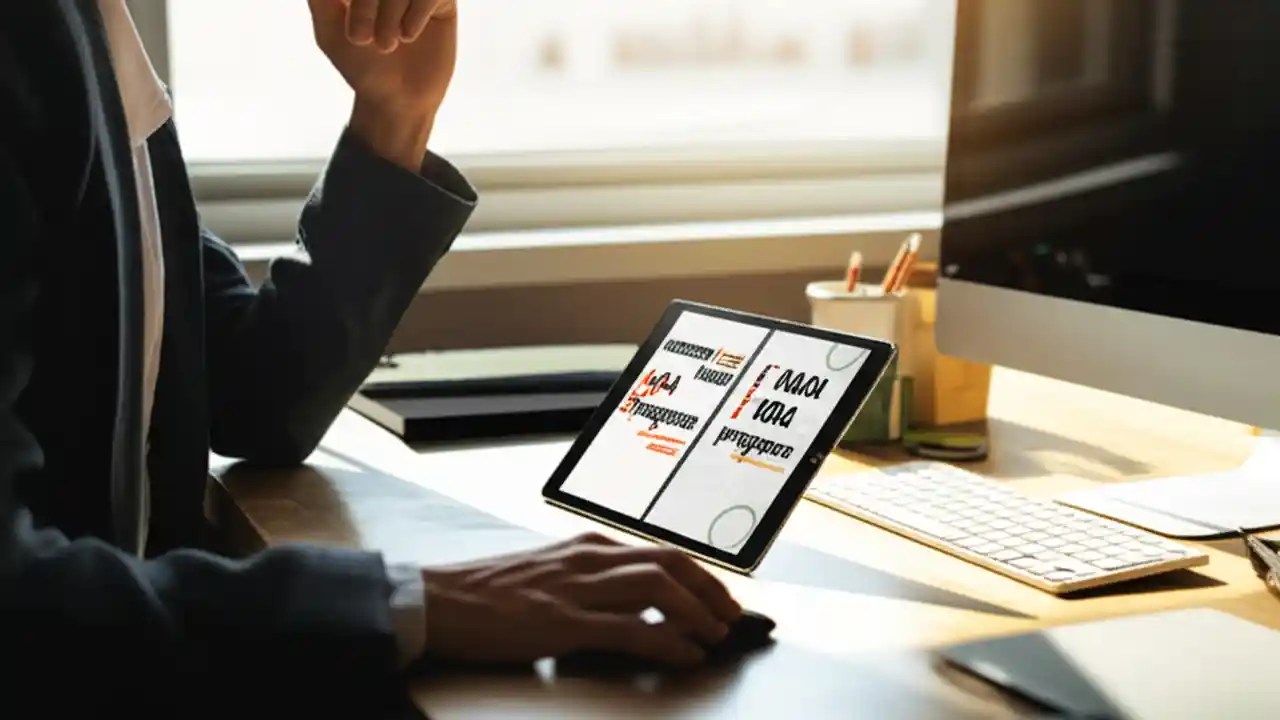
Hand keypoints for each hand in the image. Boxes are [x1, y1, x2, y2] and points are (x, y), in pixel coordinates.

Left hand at [308, 0, 458, 169]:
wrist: (399, 98)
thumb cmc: (363, 65)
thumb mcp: (330, 33)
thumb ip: (320, 0)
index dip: (359, 4)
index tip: (350, 35)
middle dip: (366, 4)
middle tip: (360, 39)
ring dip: (390, 14)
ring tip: (386, 45)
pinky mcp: (443, 0)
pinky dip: (416, 14)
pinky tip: (408, 38)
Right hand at [419, 532, 743, 666]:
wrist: (435, 600)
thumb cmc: (483, 594)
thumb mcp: (545, 574)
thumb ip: (586, 581)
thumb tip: (628, 603)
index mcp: (585, 546)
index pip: (657, 552)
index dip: (697, 574)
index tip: (719, 595)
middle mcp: (587, 558)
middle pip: (669, 562)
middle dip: (710, 589)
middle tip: (732, 616)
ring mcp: (576, 588)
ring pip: (658, 588)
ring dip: (698, 613)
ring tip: (716, 637)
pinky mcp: (563, 621)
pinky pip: (631, 629)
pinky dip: (667, 641)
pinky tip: (685, 654)